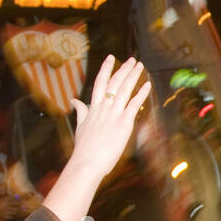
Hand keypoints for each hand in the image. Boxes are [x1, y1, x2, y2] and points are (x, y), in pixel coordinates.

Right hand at [68, 56, 152, 179]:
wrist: (87, 162)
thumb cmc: (84, 148)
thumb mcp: (80, 126)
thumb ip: (81, 111)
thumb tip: (73, 100)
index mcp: (93, 108)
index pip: (100, 82)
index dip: (106, 69)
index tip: (111, 57)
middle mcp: (103, 108)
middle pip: (115, 83)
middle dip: (124, 69)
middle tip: (132, 60)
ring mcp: (114, 114)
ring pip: (125, 90)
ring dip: (133, 76)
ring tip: (140, 66)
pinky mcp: (123, 123)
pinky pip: (134, 105)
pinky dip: (141, 94)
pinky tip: (147, 85)